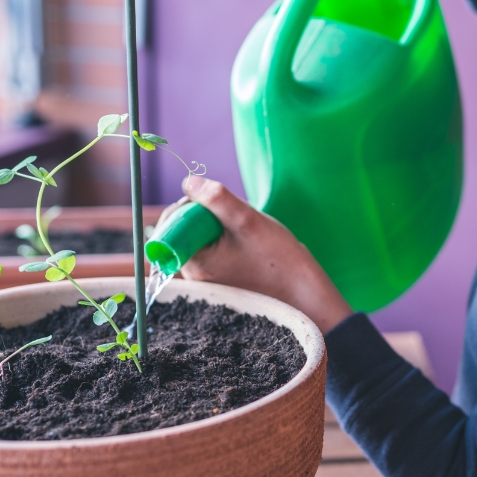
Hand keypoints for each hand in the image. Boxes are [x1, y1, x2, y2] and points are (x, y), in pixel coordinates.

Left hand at [158, 178, 353, 333]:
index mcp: (193, 265)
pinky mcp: (222, 280)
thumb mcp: (247, 220)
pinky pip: (213, 250)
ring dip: (218, 226)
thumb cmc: (279, 261)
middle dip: (206, 215)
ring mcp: (208, 280)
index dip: (189, 206)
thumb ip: (216, 199)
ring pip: (201, 239)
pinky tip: (247, 244)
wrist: (305, 295)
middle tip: (234, 217)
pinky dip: (226, 239)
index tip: (213, 204)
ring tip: (245, 232)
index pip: (171, 226)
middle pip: (185, 231)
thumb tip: (187, 182)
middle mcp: (195, 277)